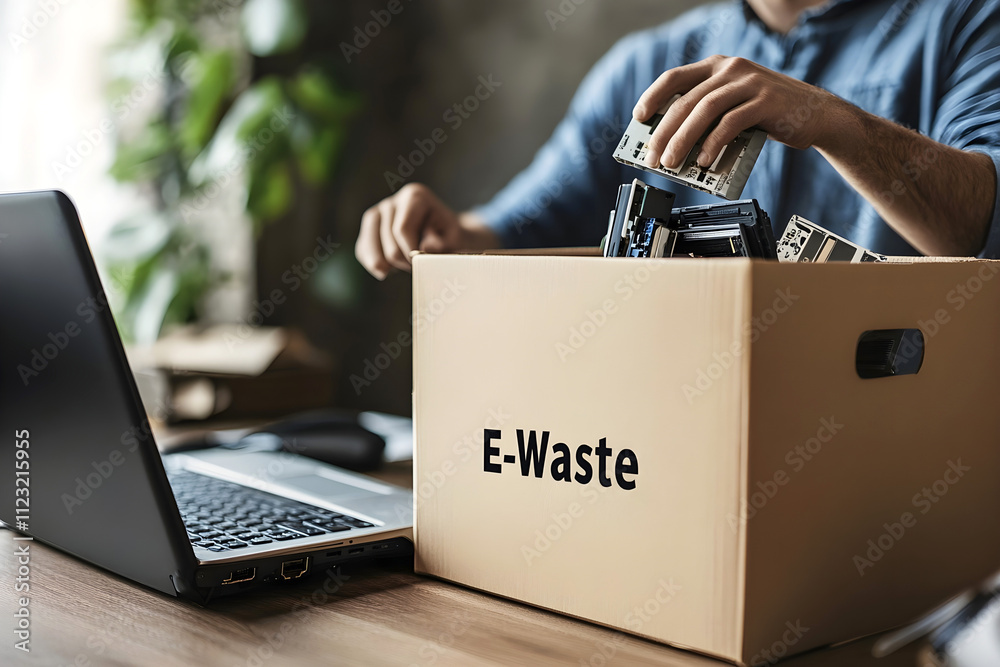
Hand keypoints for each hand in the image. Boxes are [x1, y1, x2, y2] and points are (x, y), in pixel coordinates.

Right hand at [355, 183, 499, 278]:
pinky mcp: (370, 229)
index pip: (402, 229)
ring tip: (402, 268)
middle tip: (417, 267)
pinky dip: (372, 264)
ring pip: (369, 244)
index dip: (410, 252)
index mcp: (415, 196)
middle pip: (387, 238)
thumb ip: (442, 244)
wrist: (445, 237)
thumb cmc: (450, 238)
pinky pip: (362, 249)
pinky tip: (386, 271)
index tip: (422, 264)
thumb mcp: (454, 240)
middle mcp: (393, 202)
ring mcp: (378, 213)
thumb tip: (424, 249)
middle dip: (402, 260)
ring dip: (385, 264)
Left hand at [632, 55, 845, 169]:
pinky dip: (714, 143)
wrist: (816, 115)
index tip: (639, 117)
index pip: (675, 77)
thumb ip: (707, 116)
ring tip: (672, 162)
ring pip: (705, 110)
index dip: (653, 96)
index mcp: (718, 67)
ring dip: (683, 139)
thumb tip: (671, 143)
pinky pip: (731, 122)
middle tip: (653, 155)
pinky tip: (704, 160)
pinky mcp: (766, 101)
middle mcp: (731, 69)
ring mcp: (749, 83)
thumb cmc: (769, 114)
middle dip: (665, 131)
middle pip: (686, 100)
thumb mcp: (733, 107)